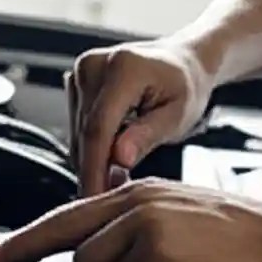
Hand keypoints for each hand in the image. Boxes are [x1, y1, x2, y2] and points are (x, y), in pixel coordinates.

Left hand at [0, 178, 261, 261]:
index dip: (22, 238)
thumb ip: (136, 235)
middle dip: (20, 251)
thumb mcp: (183, 225)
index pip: (67, 215)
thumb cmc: (248, 241)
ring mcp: (142, 220)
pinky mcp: (154, 246)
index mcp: (141, 191)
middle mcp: (136, 197)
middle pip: (60, 232)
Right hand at [66, 39, 212, 196]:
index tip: (95, 199)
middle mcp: (96, 64)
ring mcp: (82, 71)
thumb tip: (119, 158)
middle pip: (84, 133)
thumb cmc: (185, 87)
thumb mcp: (178, 115)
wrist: (182, 62)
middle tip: (115, 197)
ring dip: (94, 160)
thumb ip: (147, 136)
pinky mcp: (76, 80)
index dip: (94, 169)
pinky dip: (93, 147)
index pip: (98, 128)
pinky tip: (114, 155)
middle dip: (95, 170)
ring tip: (120, 175)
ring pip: (77, 133)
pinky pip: (77, 125)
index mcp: (124, 68)